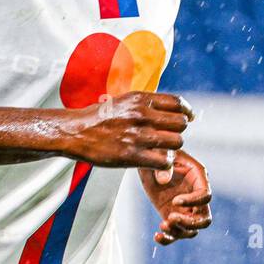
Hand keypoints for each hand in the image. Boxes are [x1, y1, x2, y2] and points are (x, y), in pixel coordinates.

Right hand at [61, 92, 193, 169]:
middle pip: (181, 123)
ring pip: (177, 142)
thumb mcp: (124, 100)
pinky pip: (165, 161)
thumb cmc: (99, 117)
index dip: (186, 112)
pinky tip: (156, 162)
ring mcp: (138, 136)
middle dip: (177, 131)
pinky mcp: (132, 156)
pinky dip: (165, 164)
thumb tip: (169, 107)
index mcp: (141, 99)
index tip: (188, 118)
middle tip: (168, 137)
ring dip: (172, 148)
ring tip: (161, 150)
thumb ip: (146, 104)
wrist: (75, 132)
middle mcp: (142, 115)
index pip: (177, 102)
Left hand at [139, 149, 211, 245]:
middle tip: (172, 217)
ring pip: (192, 230)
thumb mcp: (160, 152)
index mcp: (198, 178)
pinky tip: (157, 236)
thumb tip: (164, 181)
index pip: (206, 196)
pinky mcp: (172, 215)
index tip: (175, 200)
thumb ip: (163, 164)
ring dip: (179, 232)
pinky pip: (176, 234)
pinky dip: (168, 239)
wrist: (147, 159)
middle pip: (204, 219)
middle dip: (190, 223)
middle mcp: (195, 196)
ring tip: (162, 225)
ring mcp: (185, 208)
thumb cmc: (158, 150)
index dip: (193, 201)